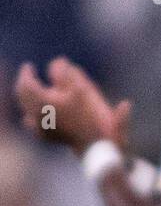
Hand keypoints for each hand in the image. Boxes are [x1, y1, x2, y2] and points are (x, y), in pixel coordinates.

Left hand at [13, 57, 130, 154]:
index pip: (26, 84)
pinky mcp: (45, 136)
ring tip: (33, 92)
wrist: (94, 144)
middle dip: (24, 84)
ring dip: (27, 98)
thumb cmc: (90, 116)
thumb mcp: (83, 90)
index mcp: (43, 102)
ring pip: (26, 109)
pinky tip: (34, 115)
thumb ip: (68, 74)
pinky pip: (31, 123)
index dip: (26, 73)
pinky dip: (31, 115)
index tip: (28, 66)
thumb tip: (58, 61)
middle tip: (28, 75)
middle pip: (22, 96)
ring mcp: (40, 127)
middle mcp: (37, 115)